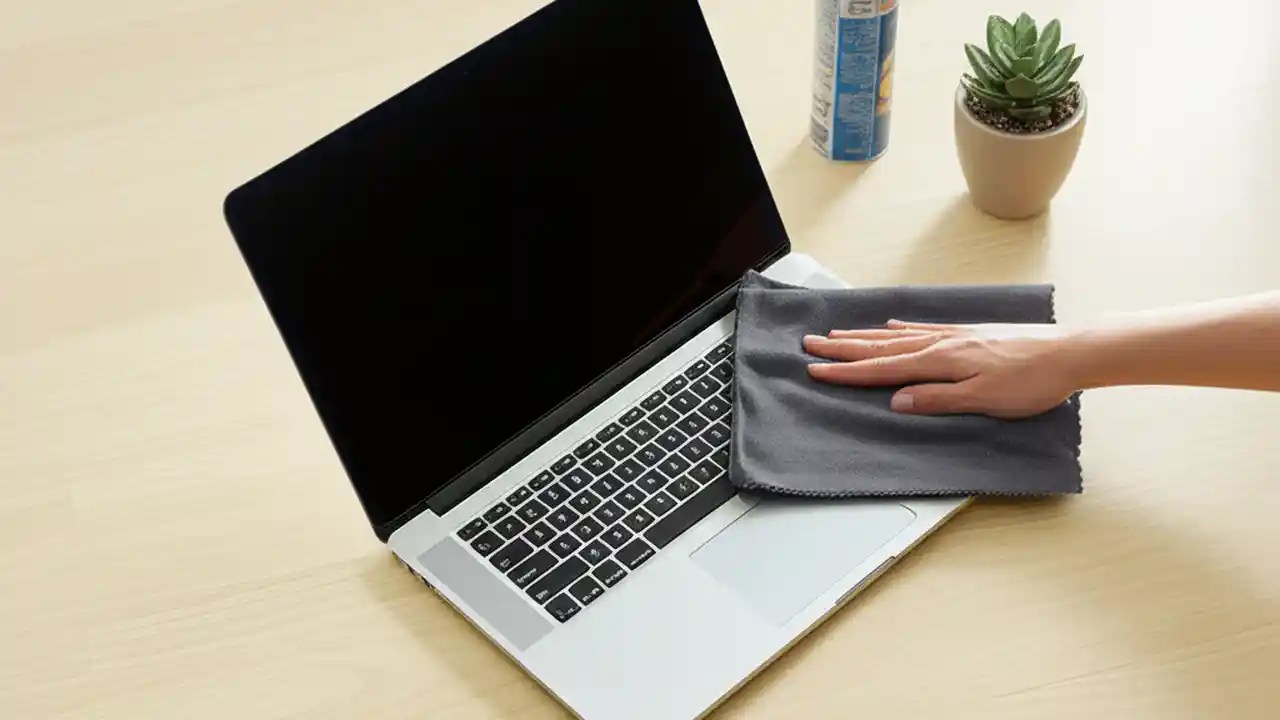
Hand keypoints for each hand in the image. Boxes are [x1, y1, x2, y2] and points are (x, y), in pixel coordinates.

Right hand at [802, 320, 1078, 417]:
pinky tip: (892, 326)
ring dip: (864, 336)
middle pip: (881, 348)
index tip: (816, 369)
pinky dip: (900, 329)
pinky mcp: (969, 334)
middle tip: (810, 345)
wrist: (1070, 352)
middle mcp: (941, 344)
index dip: (847, 372)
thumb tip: (897, 401)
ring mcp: (954, 336)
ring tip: (837, 333)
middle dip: (843, 348)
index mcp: (940, 362)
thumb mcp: (983, 399)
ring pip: (897, 337)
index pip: (883, 369)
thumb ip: (937, 399)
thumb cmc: (1032, 381)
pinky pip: (922, 329)